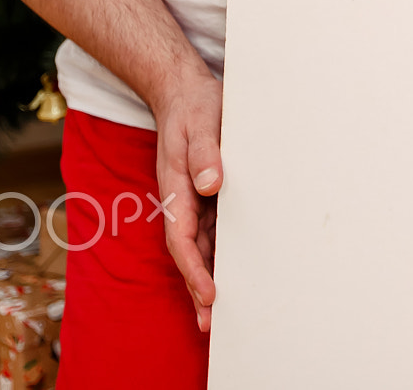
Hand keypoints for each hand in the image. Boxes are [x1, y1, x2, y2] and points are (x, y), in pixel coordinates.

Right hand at [149, 66, 223, 330]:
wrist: (184, 89)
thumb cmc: (194, 106)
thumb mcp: (201, 123)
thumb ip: (204, 153)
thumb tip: (210, 184)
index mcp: (175, 188)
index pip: (183, 239)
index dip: (195, 269)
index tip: (209, 293)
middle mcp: (183, 199)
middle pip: (191, 252)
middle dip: (200, 287)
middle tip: (212, 322)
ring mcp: (195, 197)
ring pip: (203, 244)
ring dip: (211, 274)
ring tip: (223, 310)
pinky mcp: (209, 192)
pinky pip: (215, 227)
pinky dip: (222, 251)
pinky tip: (237, 269)